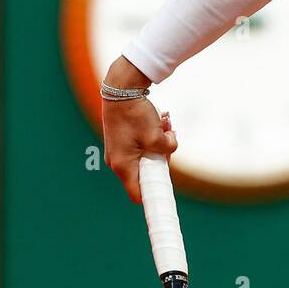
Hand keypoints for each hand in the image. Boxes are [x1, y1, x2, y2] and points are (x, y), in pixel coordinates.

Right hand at [102, 59, 177, 202]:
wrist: (121, 89)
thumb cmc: (135, 113)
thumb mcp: (156, 134)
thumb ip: (167, 148)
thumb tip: (170, 148)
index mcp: (123, 165)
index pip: (138, 194)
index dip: (153, 197)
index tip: (166, 198)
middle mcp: (118, 162)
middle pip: (146, 174)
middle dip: (161, 159)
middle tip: (166, 139)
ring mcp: (118, 151)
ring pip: (147, 157)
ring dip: (159, 144)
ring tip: (162, 125)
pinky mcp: (122, 141)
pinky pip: (142, 147)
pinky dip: (152, 137)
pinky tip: (159, 121)